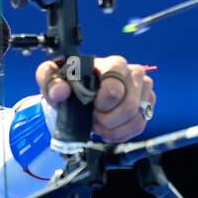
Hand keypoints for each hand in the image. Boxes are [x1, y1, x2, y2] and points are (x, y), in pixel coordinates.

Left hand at [36, 54, 154, 143]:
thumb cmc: (72, 83)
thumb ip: (50, 79)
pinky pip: (140, 125)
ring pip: (136, 118)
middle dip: (107, 120)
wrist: (82, 91)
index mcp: (113, 64)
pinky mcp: (147, 104)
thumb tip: (60, 91)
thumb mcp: (54, 78)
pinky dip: (122, 134)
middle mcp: (133, 73)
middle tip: (94, 119)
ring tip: (101, 126)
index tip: (91, 107)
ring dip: (114, 129)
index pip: (115, 88)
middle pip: (129, 107)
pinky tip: (110, 130)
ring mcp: (143, 89)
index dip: (102, 105)